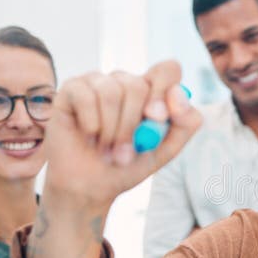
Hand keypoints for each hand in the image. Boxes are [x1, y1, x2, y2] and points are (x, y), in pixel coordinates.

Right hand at [43, 60, 201, 209]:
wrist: (90, 186)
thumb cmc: (128, 165)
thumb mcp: (166, 150)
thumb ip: (185, 124)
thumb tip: (178, 94)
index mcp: (152, 92)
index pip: (168, 70)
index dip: (164, 90)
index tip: (157, 118)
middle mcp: (126, 82)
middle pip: (137, 86)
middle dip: (131, 127)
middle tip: (124, 154)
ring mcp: (98, 82)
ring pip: (112, 91)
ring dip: (111, 130)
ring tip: (107, 149)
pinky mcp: (72, 88)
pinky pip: (86, 96)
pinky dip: (91, 123)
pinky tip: (89, 135)